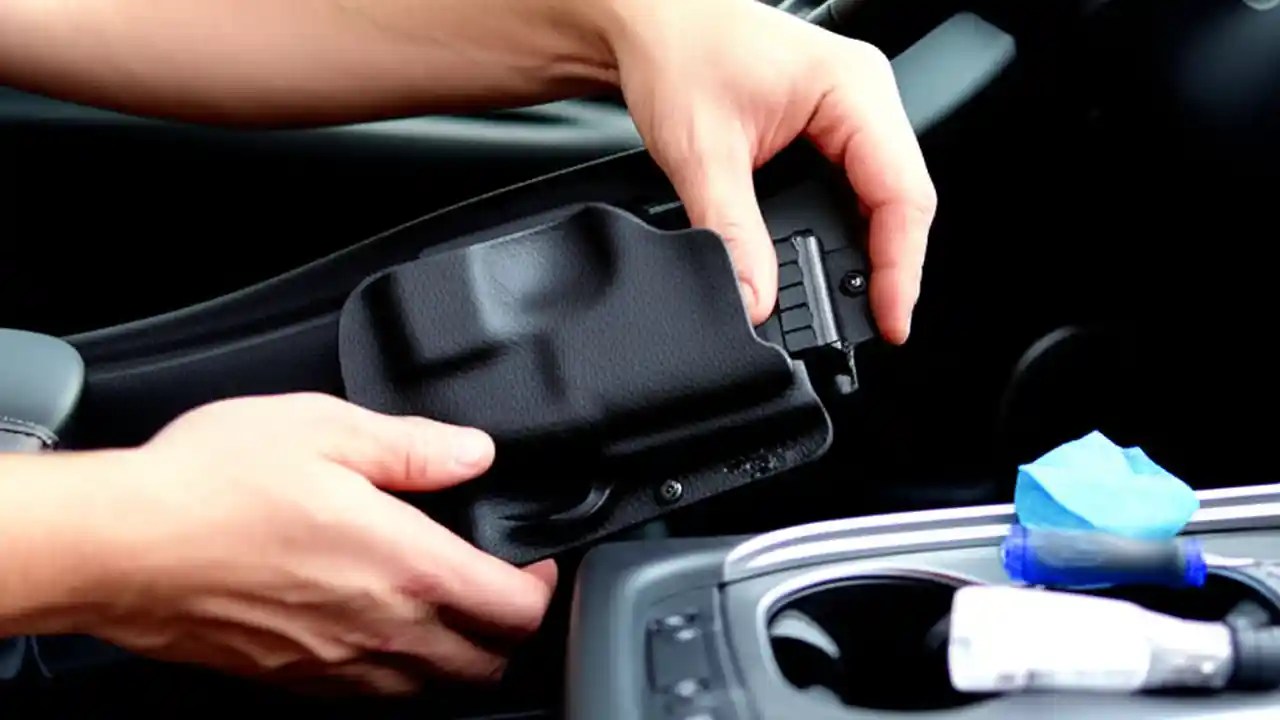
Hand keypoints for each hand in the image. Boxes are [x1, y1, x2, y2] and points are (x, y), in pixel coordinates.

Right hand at [80, 393, 554, 694]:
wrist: (119, 547)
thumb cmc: (212, 484)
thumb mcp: (326, 428)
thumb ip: (415, 446)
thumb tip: (475, 453)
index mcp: (406, 565)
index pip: (515, 607)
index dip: (543, 587)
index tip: (537, 562)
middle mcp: (381, 627)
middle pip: (485, 665)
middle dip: (508, 634)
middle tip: (500, 593)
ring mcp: (336, 663)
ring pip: (430, 689)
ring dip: (455, 659)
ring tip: (447, 617)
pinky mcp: (292, 679)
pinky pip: (370, 696)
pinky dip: (395, 675)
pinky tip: (378, 638)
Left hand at [610, 0, 936, 340]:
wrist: (647, 21)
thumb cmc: (678, 50)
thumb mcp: (702, 151)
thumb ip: (731, 231)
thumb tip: (756, 297)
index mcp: (854, 88)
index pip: (901, 193)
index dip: (900, 267)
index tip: (889, 318)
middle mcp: (864, 97)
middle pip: (900, 201)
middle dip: (885, 268)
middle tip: (863, 324)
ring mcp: (850, 112)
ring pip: (879, 199)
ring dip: (864, 251)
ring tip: (844, 303)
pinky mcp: (827, 129)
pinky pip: (853, 189)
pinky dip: (841, 230)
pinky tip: (825, 262)